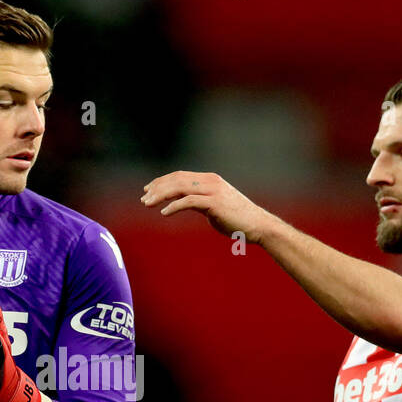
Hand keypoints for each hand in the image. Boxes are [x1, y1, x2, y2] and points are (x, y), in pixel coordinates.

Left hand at [140, 170, 277, 243]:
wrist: (257, 225)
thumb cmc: (236, 219)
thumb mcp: (213, 206)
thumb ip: (198, 201)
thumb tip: (182, 202)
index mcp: (209, 180)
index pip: (179, 176)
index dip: (161, 181)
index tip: (147, 190)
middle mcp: (210, 181)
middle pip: (177, 179)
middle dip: (157, 188)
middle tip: (143, 198)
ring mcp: (213, 191)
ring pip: (180, 188)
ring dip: (161, 195)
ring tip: (148, 204)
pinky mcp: (214, 203)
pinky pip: (189, 201)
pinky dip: (174, 206)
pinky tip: (164, 212)